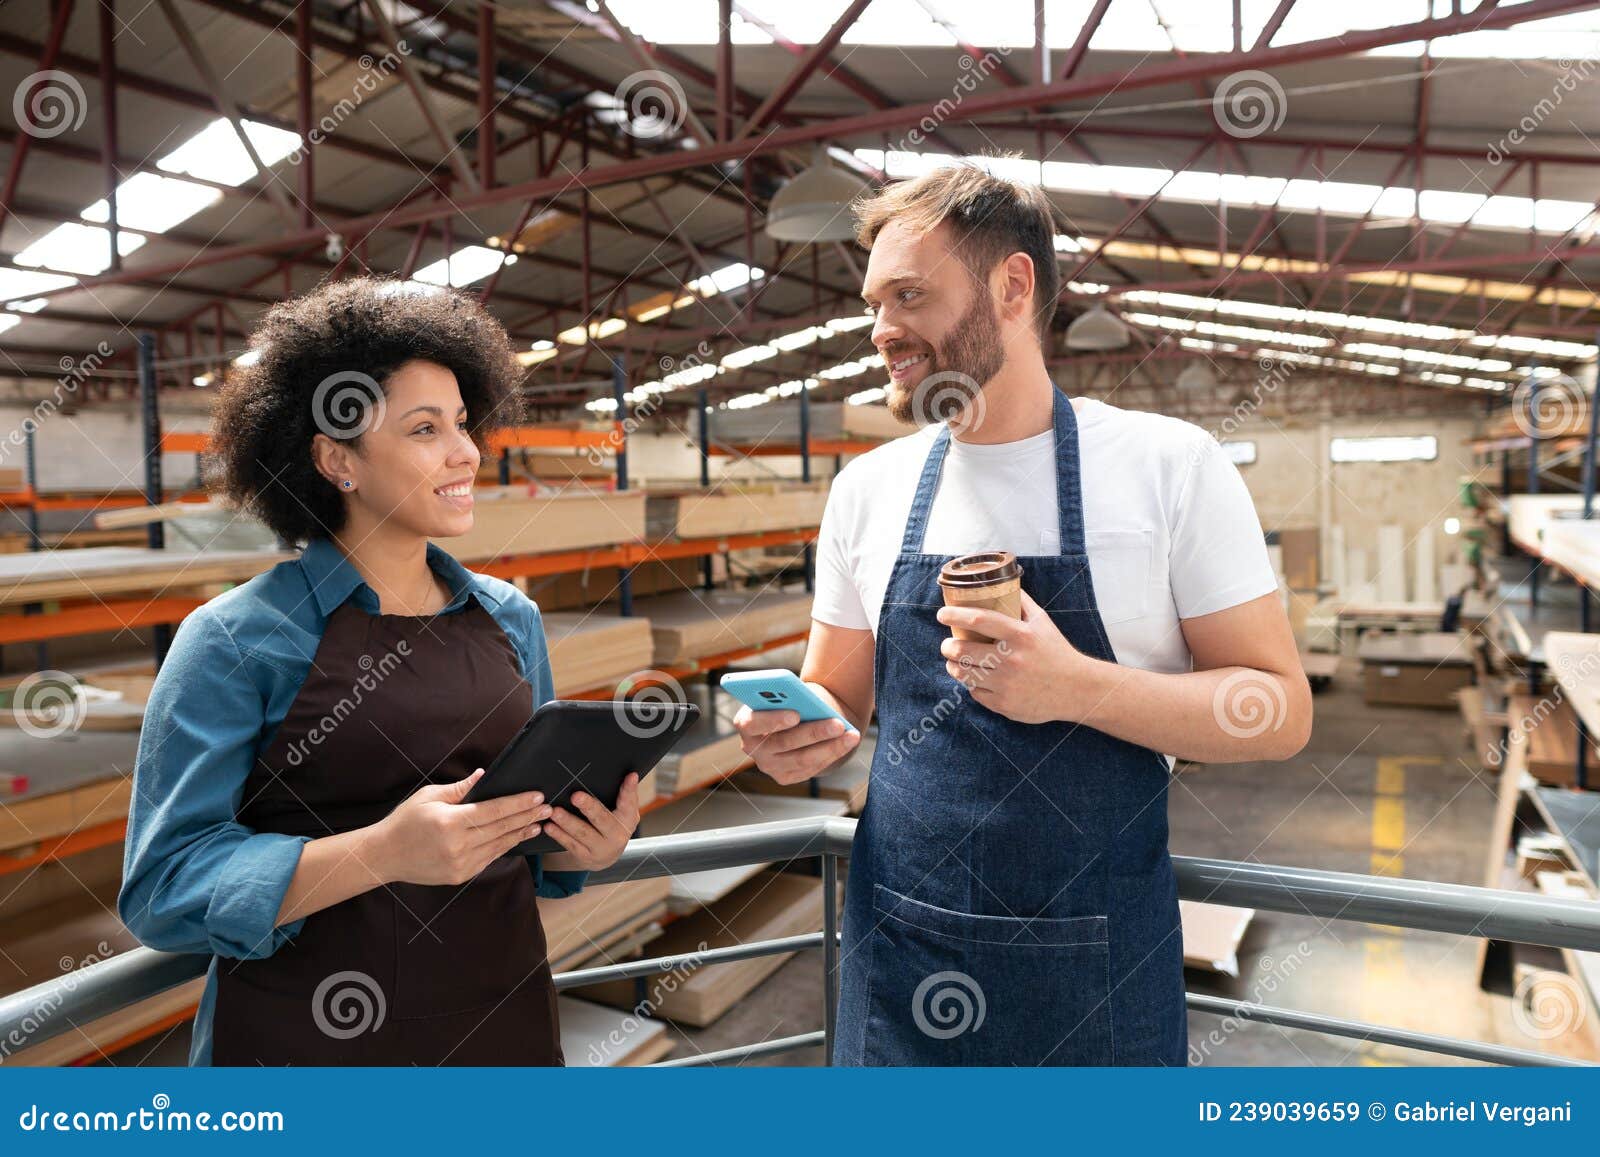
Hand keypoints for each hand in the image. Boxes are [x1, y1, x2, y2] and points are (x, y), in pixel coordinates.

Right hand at [369, 768, 550, 886]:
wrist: (385, 856)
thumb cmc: (405, 821)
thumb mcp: (429, 796)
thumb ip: (459, 789)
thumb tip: (484, 776)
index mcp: (451, 822)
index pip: (493, 811)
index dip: (518, 803)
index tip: (537, 796)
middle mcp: (458, 845)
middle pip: (501, 828)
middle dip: (527, 817)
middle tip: (547, 808)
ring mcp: (461, 863)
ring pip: (499, 846)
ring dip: (521, 833)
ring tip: (538, 823)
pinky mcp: (461, 875)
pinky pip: (489, 858)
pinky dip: (505, 847)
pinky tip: (517, 838)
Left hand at [541, 774, 641, 871]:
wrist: (605, 856)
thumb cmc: (613, 825)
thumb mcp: (623, 812)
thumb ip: (626, 795)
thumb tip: (631, 775)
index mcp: (627, 820)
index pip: (629, 803)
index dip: (629, 790)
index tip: (630, 776)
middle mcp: (616, 836)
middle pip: (602, 819)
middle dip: (589, 807)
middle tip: (576, 796)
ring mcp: (600, 848)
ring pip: (582, 833)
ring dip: (567, 822)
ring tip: (555, 811)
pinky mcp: (585, 856)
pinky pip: (570, 844)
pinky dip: (559, 835)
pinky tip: (549, 826)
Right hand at [732, 701, 859, 785]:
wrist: (801, 718)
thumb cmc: (795, 700)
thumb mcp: (795, 694)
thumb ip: (796, 700)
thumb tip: (814, 710)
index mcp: (746, 721)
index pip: (751, 723)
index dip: (772, 719)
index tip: (796, 714)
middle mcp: (752, 747)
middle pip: (783, 742)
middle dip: (814, 732)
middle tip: (838, 724)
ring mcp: (768, 765)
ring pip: (801, 758)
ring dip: (830, 746)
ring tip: (851, 734)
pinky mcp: (784, 776)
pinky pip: (810, 768)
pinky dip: (831, 753)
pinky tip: (848, 742)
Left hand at [936, 589, 1097, 723]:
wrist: (1077, 689)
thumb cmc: (1056, 651)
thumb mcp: (1042, 621)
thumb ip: (1021, 602)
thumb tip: (1000, 582)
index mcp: (1020, 635)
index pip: (978, 620)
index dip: (954, 616)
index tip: (942, 615)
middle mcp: (1012, 659)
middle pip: (962, 651)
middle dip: (947, 647)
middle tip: (947, 645)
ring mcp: (1007, 684)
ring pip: (964, 674)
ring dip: (953, 667)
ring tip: (954, 662)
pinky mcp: (1004, 704)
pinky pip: (975, 693)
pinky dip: (972, 685)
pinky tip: (976, 679)